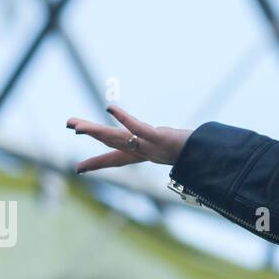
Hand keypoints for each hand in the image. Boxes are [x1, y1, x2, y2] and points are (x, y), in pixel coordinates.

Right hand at [66, 104, 193, 172]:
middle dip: (89, 132)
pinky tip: (110, 108)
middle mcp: (141, 150)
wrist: (208, 155)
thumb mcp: (174, 150)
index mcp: (142, 154)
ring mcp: (148, 145)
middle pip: (111, 141)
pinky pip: (138, 128)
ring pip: (117, 137)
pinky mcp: (158, 138)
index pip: (115, 159)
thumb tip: (155, 145)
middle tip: (70, 124)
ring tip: (77, 124)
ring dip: (95, 130)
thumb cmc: (190, 151)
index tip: (77, 169)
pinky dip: (124, 119)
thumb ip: (165, 148)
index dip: (96, 164)